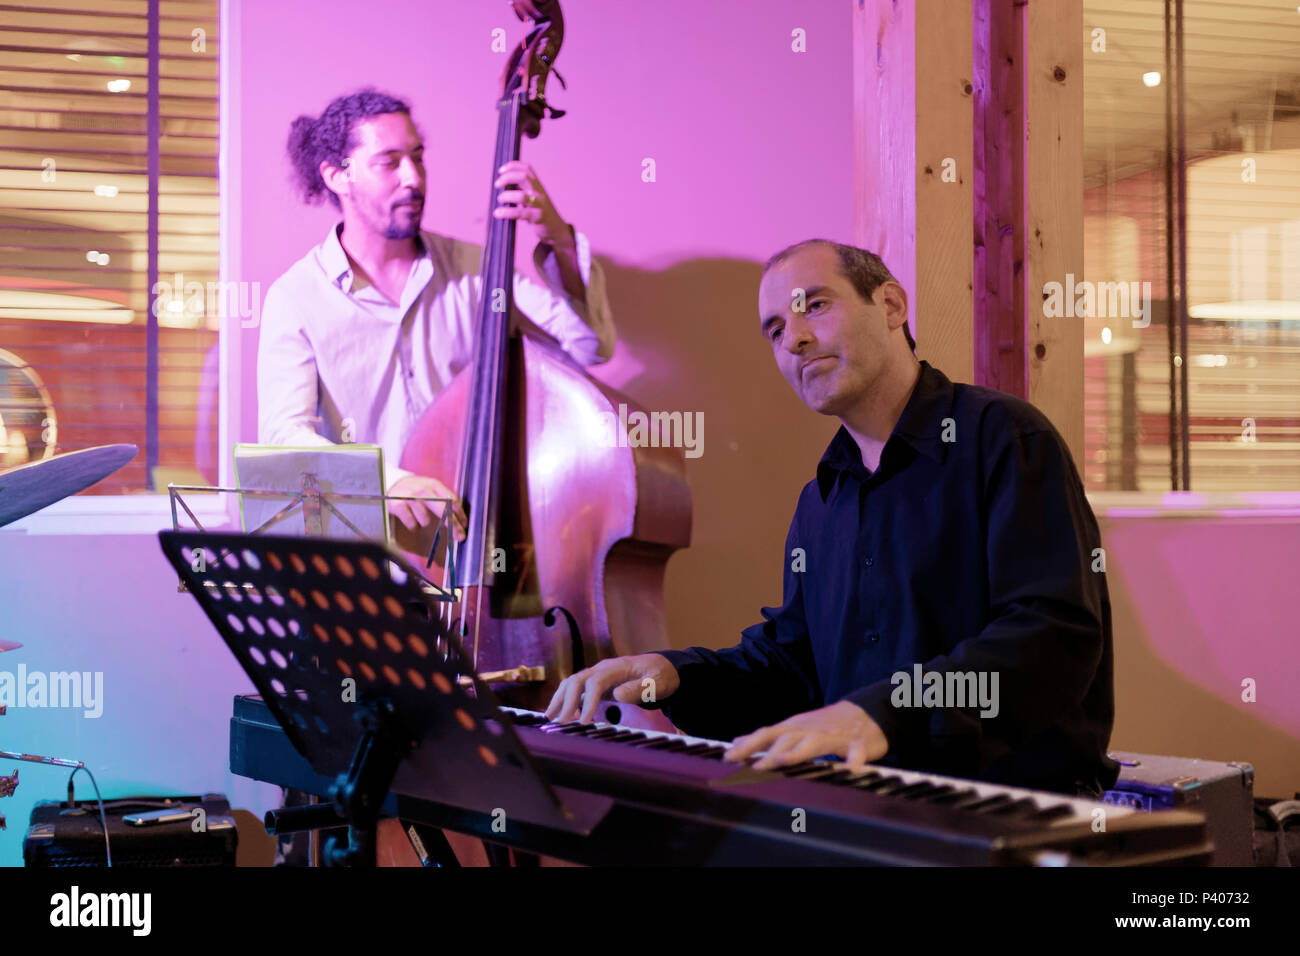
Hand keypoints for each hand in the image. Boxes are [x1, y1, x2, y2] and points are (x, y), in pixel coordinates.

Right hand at [387, 474, 466, 540]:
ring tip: (418, 515)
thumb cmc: (414, 490)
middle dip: (453, 525)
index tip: (464, 524)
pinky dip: (413, 525)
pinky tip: (409, 517)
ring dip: (424, 522)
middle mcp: (422, 489)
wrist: (390, 484)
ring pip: (426, 520)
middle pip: (443, 510)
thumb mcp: (429, 488)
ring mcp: (410, 497)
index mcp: (433, 484)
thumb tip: (458, 518)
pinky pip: (413, 524)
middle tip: (460, 536)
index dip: (460, 514)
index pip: (452, 500)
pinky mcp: (398, 505)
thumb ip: (442, 499)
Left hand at [493, 161, 573, 248]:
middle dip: (507, 178)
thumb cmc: (540, 212)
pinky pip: (520, 213)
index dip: (512, 166)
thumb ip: (522, 190)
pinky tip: (498, 213)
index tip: (500, 170)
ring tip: (500, 199)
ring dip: (506, 196)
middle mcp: (539, 192)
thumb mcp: (533, 197)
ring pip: (521, 196)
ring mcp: (539, 204)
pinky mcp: (537, 217)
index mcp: (538, 185)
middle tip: (497, 185)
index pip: (527, 169)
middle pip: (523, 177)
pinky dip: (506, 212)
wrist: (556, 228)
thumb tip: (503, 185)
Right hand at [545, 654, 680, 723]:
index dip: (588, 701)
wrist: (663, 667)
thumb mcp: (658, 682)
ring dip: (560, 700)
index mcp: (617, 667)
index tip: (584, 721)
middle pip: (577, 680)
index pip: (596, 682)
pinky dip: (565, 701)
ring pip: (572, 683)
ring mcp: (598, 674)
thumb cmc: (662, 675)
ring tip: (550, 719)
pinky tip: (559, 715)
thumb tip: (617, 695)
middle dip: (567, 701)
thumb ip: (639, 688)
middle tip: (561, 724)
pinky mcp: (597, 683)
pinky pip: (576, 690)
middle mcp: (603, 668)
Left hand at [725, 700, 888, 771]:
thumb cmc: (825, 725)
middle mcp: (809, 730)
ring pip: (814, 742)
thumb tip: (737, 742)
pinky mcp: (858, 744)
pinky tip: (851, 770)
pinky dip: (854, 760)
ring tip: (784, 761)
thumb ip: (767, 737)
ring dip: (798, 751)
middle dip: (768, 751)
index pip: (765, 734)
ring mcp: (833, 735)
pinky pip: (856, 752)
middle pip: (786, 737)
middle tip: (754, 766)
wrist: (867, 711)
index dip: (747, 745)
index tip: (728, 757)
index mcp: (793, 728)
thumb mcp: (794, 728)